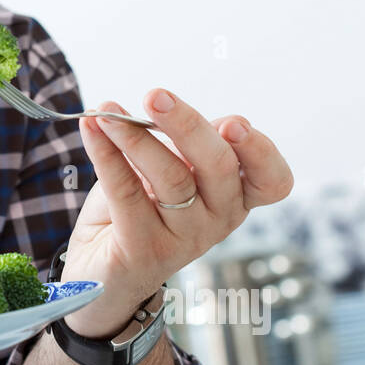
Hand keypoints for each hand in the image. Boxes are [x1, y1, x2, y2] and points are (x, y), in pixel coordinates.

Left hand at [60, 89, 293, 338]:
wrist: (100, 268)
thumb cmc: (141, 206)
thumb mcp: (169, 167)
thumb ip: (179, 142)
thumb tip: (166, 109)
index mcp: (236, 195)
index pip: (272, 180)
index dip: (260, 151)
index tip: (233, 122)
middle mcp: (220, 220)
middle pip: (218, 167)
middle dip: (187, 125)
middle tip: (154, 96)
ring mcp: (185, 239)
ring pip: (170, 177)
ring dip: (134, 136)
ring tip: (107, 112)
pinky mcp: (144, 250)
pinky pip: (126, 192)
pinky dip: (106, 153)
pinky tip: (92, 129)